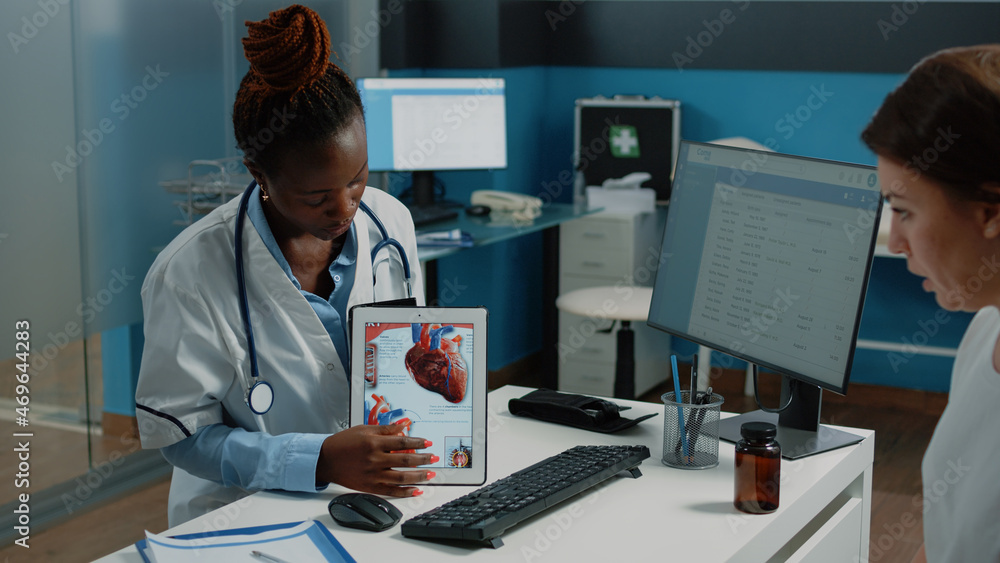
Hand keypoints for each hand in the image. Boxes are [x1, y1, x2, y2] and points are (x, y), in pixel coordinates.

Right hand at [317, 424, 437, 496]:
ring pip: (401, 477)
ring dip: (419, 476)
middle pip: (405, 461)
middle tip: (434, 458)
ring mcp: (372, 475)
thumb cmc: (344, 443)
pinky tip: (416, 490)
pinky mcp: (370, 487)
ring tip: (430, 474)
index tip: (428, 443)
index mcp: (374, 443)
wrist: (326, 460)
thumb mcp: (364, 430)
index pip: (402, 443)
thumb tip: (404, 427)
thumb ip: (385, 429)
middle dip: (423, 460)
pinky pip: (391, 491)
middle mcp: (374, 460)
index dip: (418, 443)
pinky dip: (405, 492)